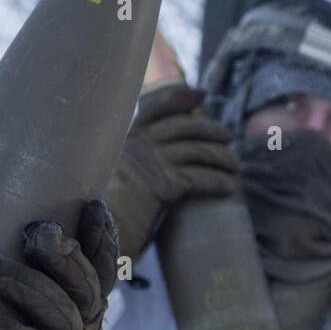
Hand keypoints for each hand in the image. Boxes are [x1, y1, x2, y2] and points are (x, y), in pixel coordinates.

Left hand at [0, 199, 116, 329]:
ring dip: (24, 286)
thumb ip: (17, 296)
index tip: (91, 204)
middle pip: (83, 285)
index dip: (101, 238)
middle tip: (34, 232)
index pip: (102, 270)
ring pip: (59, 314)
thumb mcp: (28, 329)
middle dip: (61, 254)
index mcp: (83, 314)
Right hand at [103, 80, 239, 262]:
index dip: (182, 99)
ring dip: (221, 157)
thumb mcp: (112, 175)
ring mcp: (154, 163)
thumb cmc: (104, 212)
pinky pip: (201, 178)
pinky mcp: (167, 185)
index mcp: (125, 139)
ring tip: (234, 165)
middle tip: (227, 135)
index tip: (201, 96)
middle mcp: (140, 145)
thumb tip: (150, 161)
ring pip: (198, 151)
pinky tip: (230, 187)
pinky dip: (219, 181)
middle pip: (185, 127)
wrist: (96, 234)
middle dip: (210, 129)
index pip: (157, 108)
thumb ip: (130, 162)